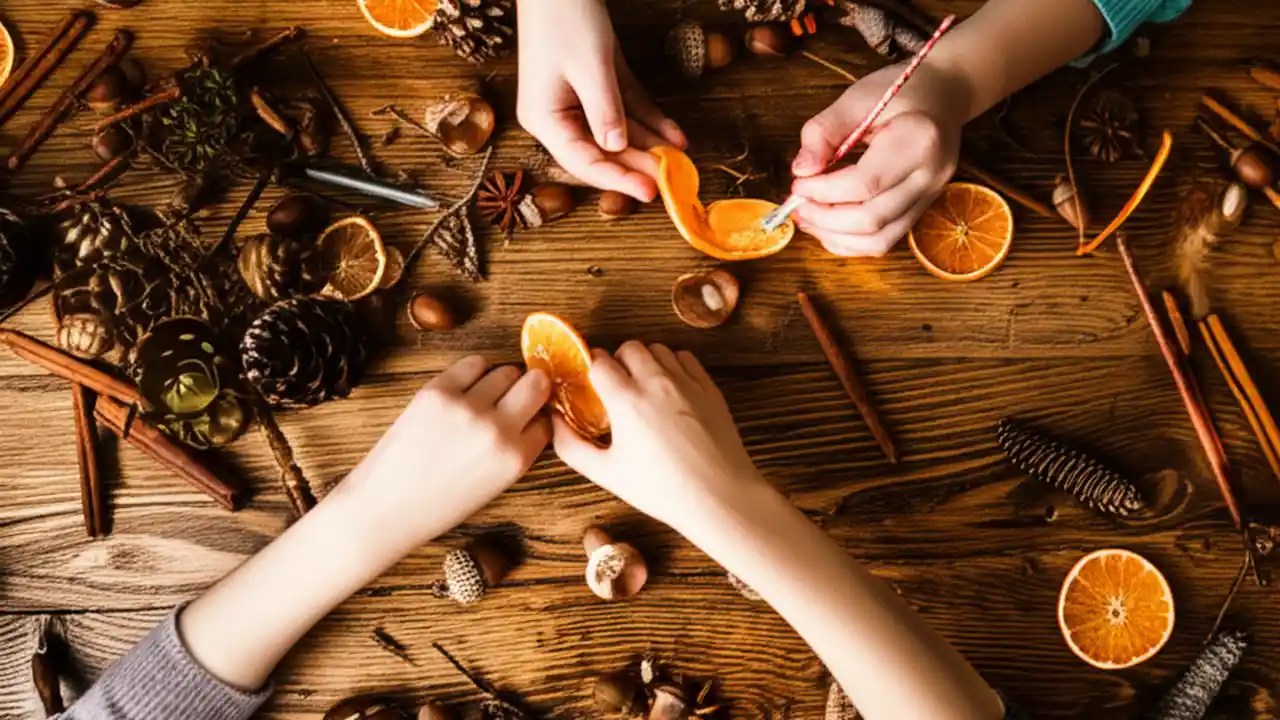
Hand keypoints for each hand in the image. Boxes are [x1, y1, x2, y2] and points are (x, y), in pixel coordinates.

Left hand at [333, 356, 550, 549]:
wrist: (386, 507)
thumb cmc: (438, 504)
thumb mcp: (494, 486)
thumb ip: (517, 451)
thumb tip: (531, 416)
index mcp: (516, 459)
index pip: (547, 421)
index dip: (538, 418)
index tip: (529, 419)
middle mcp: (497, 429)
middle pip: (537, 383)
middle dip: (532, 389)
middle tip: (516, 397)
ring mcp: (467, 406)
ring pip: (506, 370)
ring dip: (501, 381)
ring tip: (485, 398)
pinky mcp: (438, 391)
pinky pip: (473, 363)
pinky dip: (475, 372)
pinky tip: (467, 388)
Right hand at [516, 0, 685, 200]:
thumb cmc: (564, 16)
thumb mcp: (590, 66)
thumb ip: (606, 110)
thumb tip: (618, 147)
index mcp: (545, 118)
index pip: (584, 161)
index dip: (618, 179)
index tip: (651, 191)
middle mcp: (558, 115)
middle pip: (603, 150)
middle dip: (639, 164)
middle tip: (674, 181)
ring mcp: (578, 99)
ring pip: (619, 132)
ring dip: (650, 145)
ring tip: (682, 161)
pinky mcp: (597, 82)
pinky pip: (626, 108)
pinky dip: (650, 119)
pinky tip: (675, 135)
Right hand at [552, 342, 762, 530]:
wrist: (719, 496)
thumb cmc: (662, 489)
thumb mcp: (606, 474)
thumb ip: (571, 445)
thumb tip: (554, 421)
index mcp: (627, 400)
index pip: (599, 361)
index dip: (591, 370)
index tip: (591, 386)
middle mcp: (656, 382)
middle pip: (629, 347)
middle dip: (618, 362)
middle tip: (617, 388)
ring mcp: (686, 382)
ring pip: (658, 348)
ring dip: (645, 361)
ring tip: (643, 387)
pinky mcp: (709, 387)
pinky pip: (685, 358)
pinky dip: (673, 365)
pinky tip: (669, 388)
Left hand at [790, 62, 970, 256]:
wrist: (943, 93)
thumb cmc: (901, 90)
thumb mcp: (857, 98)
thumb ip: (824, 131)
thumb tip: (801, 170)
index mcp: (918, 141)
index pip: (866, 183)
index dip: (824, 191)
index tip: (797, 184)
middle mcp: (930, 176)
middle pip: (873, 219)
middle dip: (825, 218)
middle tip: (796, 204)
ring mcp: (929, 197)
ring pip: (880, 240)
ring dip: (835, 237)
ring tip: (806, 218)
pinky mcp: (921, 209)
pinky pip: (885, 239)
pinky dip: (851, 241)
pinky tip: (827, 227)